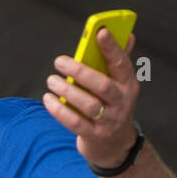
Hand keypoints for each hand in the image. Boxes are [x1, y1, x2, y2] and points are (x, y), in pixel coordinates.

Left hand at [42, 27, 139, 170]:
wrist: (115, 146)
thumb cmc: (112, 107)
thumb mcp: (120, 86)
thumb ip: (118, 61)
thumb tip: (128, 34)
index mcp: (128, 84)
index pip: (121, 63)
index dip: (111, 47)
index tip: (99, 31)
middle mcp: (122, 102)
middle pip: (102, 85)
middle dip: (79, 71)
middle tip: (59, 61)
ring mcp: (109, 121)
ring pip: (88, 105)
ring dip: (67, 91)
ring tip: (51, 80)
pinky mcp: (95, 136)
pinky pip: (75, 123)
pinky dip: (59, 110)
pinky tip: (48, 99)